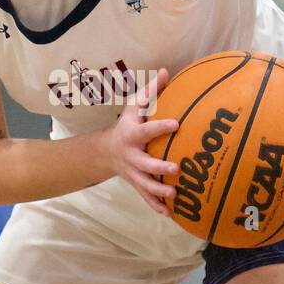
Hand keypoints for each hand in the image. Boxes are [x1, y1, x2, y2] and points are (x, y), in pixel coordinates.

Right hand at [105, 67, 180, 215]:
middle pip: (144, 164)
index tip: (177, 123)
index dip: (160, 127)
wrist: (106, 151)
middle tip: (176, 168)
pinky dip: (156, 206)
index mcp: (132, 135)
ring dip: (158, 191)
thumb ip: (150, 91)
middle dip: (159, 167)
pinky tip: (170, 213)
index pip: (147, 130)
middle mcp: (131, 156)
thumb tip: (167, 71)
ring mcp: (133, 172)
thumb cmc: (127, 125)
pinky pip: (146, 197)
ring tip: (174, 194)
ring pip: (145, 184)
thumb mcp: (133, 106)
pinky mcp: (137, 184)